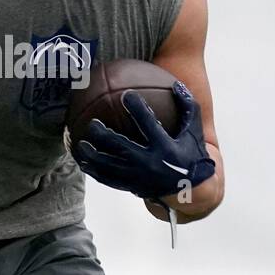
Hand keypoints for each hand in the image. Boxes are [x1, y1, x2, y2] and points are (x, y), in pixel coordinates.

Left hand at [72, 80, 215, 199]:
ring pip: (110, 167)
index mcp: (166, 148)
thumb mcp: (193, 131)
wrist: (188, 189)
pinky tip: (83, 162)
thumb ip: (188, 108)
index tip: (126, 95)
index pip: (150, 125)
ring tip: (80, 145)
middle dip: (105, 136)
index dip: (138, 109)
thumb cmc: (190, 154)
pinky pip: (109, 180)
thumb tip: (177, 84)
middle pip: (122, 148)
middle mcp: (151, 164)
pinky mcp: (132, 186)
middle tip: (93, 124)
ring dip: (93, 156)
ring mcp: (139, 177)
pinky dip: (94, 172)